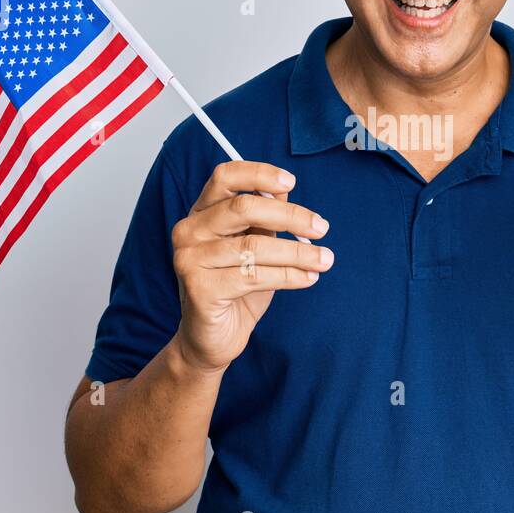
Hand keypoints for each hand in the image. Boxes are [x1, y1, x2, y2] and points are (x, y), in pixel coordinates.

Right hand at [170, 161, 332, 372]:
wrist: (212, 339)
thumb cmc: (236, 289)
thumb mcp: (255, 246)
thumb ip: (265, 219)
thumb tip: (285, 191)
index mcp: (202, 213)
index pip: (225, 177)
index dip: (258, 173)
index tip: (291, 182)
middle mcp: (189, 231)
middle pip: (244, 207)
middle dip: (289, 215)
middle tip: (321, 227)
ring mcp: (190, 259)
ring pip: (254, 246)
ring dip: (297, 253)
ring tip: (324, 260)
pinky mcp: (199, 287)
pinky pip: (253, 276)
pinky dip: (288, 276)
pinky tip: (307, 279)